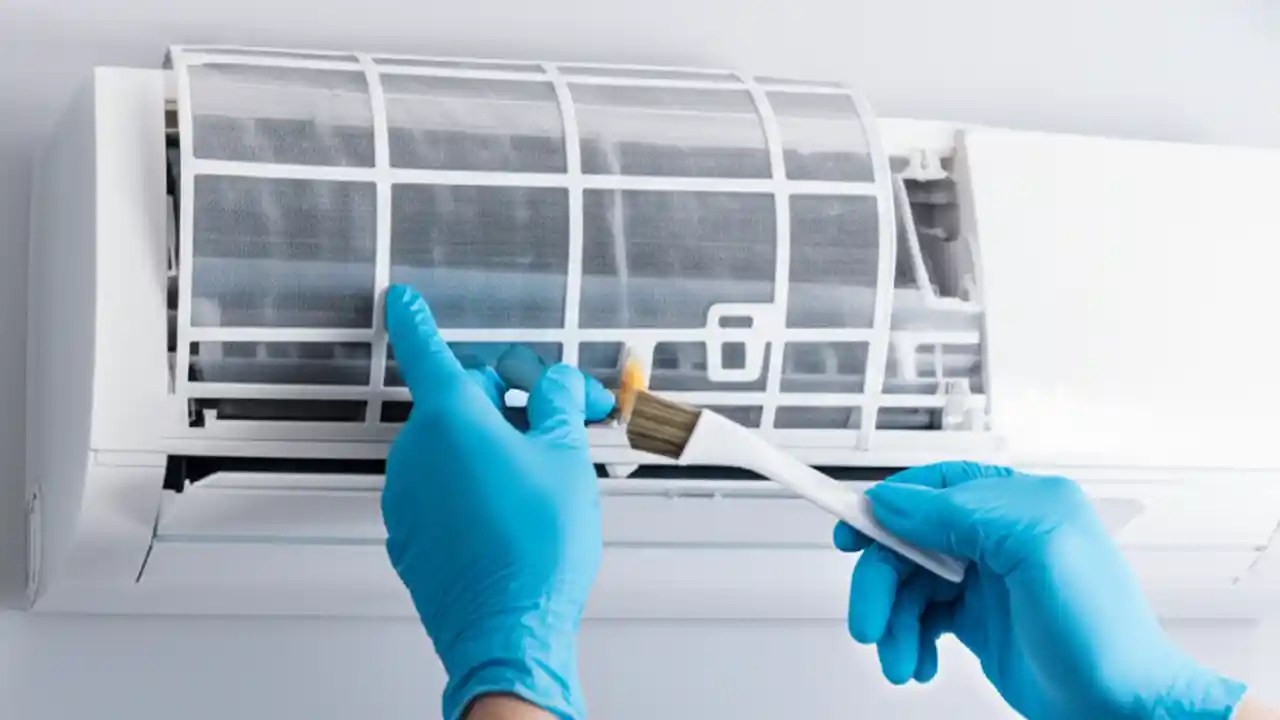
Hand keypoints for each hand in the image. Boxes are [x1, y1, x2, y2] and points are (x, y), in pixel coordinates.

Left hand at [382, 285, 613, 719]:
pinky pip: (440, 489)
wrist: (509, 628)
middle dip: (508, 397)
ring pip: (451, 446)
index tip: (401, 299)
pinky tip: (513, 508)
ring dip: (494, 443)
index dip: (416, 320)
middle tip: (561, 415)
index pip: (426, 351)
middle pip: (459, 399)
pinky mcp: (408, 533)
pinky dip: (473, 484)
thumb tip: (555, 385)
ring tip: (544, 471)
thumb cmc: (536, 548)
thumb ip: (560, 405)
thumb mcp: (568, 459)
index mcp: (452, 420)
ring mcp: (407, 495)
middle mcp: (417, 452)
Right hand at [836, 462, 1245, 719]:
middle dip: (881, 582)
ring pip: (909, 585)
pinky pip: (921, 619)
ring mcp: (988, 580)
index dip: (885, 507)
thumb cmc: (1104, 636)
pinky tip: (918, 662)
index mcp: (1019, 503)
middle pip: (909, 541)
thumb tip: (894, 499)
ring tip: (897, 658)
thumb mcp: (1035, 548)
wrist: (1124, 710)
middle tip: (868, 620)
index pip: (933, 487)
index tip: (850, 531)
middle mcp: (1001, 536)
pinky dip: (909, 641)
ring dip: (893, 622)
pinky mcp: (979, 621)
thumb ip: (961, 513)